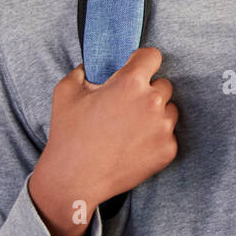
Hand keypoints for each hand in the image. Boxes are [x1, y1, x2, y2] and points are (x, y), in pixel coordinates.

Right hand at [35, 47, 179, 220]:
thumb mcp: (66, 91)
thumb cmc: (69, 134)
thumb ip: (83, 71)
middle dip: (148, 91)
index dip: (143, 61)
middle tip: (126, 107)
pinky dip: (155, 139)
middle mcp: (152, 102)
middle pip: (164, 85)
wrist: (74, 179)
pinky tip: (134, 146)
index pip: (153, 56)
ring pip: (169, 110)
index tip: (136, 68)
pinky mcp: (168, 150)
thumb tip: (92, 67)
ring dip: (155, 114)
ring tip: (130, 128)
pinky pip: (169, 135)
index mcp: (130, 82)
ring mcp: (163, 128)